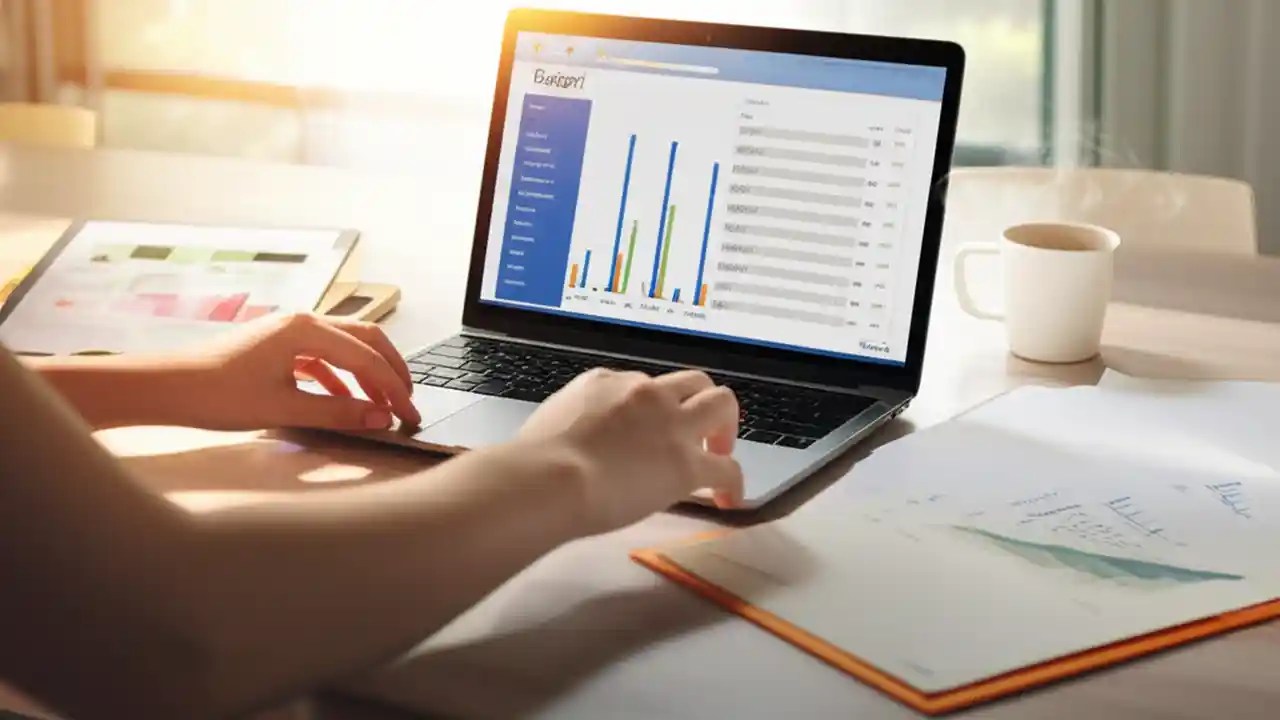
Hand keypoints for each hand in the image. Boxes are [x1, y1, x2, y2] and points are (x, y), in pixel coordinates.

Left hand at [179, 313, 420, 430]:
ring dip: (368, 374)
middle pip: (365, 340)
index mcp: (306, 329)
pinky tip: (345, 400)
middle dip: (391, 370)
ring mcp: (289, 332)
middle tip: (408, 400)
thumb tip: (379, 417)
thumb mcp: (284, 408)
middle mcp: (302, 322)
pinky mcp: (277, 346)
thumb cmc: (216, 393)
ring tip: (382, 404)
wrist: (167, 388)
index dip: (393, 389)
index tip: (409, 413)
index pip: (367, 358)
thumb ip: (338, 411)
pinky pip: (323, 357)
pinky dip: (341, 377)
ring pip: (346, 347)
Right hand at [519, 368, 742, 531]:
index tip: (646, 432)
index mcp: (606, 382)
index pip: (642, 386)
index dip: (651, 409)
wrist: (550, 478)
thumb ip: (574, 422)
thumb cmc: (534, 460)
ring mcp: (671, 425)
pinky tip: (728, 499)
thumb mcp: (551, 419)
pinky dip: (732, 483)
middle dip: (700, 403)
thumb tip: (577, 439)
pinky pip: (726, 468)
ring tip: (719, 454)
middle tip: (696, 434)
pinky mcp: (687, 463)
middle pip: (693, 382)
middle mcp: (645, 393)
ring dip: (725, 428)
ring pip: (721, 405)